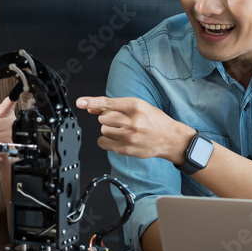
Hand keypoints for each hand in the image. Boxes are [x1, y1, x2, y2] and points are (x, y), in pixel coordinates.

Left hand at [76, 95, 192, 161]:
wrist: (170, 139)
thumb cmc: (154, 120)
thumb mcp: (138, 107)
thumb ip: (114, 106)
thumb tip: (91, 108)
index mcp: (135, 106)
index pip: (108, 103)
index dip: (92, 102)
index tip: (80, 102)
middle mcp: (132, 121)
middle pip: (103, 118)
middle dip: (108, 118)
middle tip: (121, 120)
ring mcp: (129, 136)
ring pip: (103, 130)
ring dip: (109, 129)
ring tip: (123, 130)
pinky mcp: (126, 149)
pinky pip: (103, 142)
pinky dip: (107, 140)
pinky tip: (118, 138)